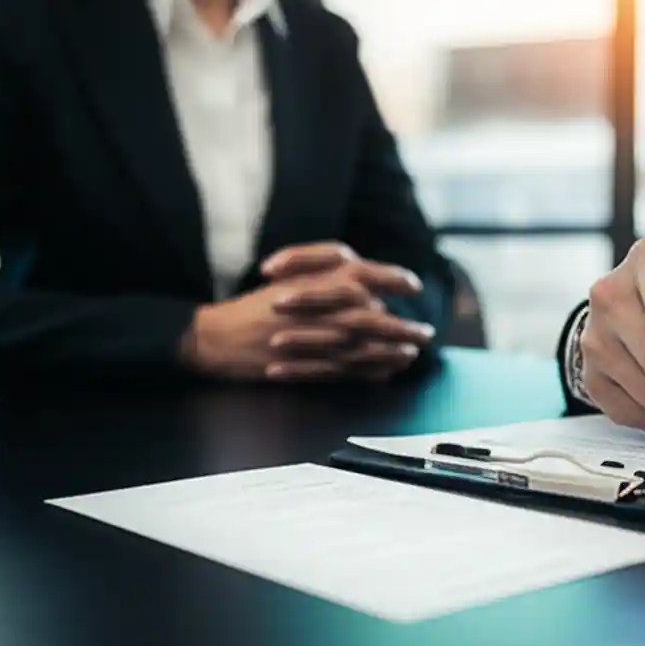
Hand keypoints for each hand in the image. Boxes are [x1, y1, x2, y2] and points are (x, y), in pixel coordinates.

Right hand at [261, 241, 432, 379]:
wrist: (219, 337)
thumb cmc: (257, 307)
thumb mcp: (291, 280)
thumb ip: (330, 279)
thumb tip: (372, 290)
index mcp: (313, 280)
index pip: (363, 273)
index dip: (393, 278)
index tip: (414, 286)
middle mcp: (316, 307)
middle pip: (371, 316)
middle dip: (402, 327)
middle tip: (425, 334)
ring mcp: (311, 339)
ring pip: (363, 346)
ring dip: (392, 352)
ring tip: (412, 354)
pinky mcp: (305, 366)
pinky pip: (347, 370)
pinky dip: (371, 371)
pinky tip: (389, 372)